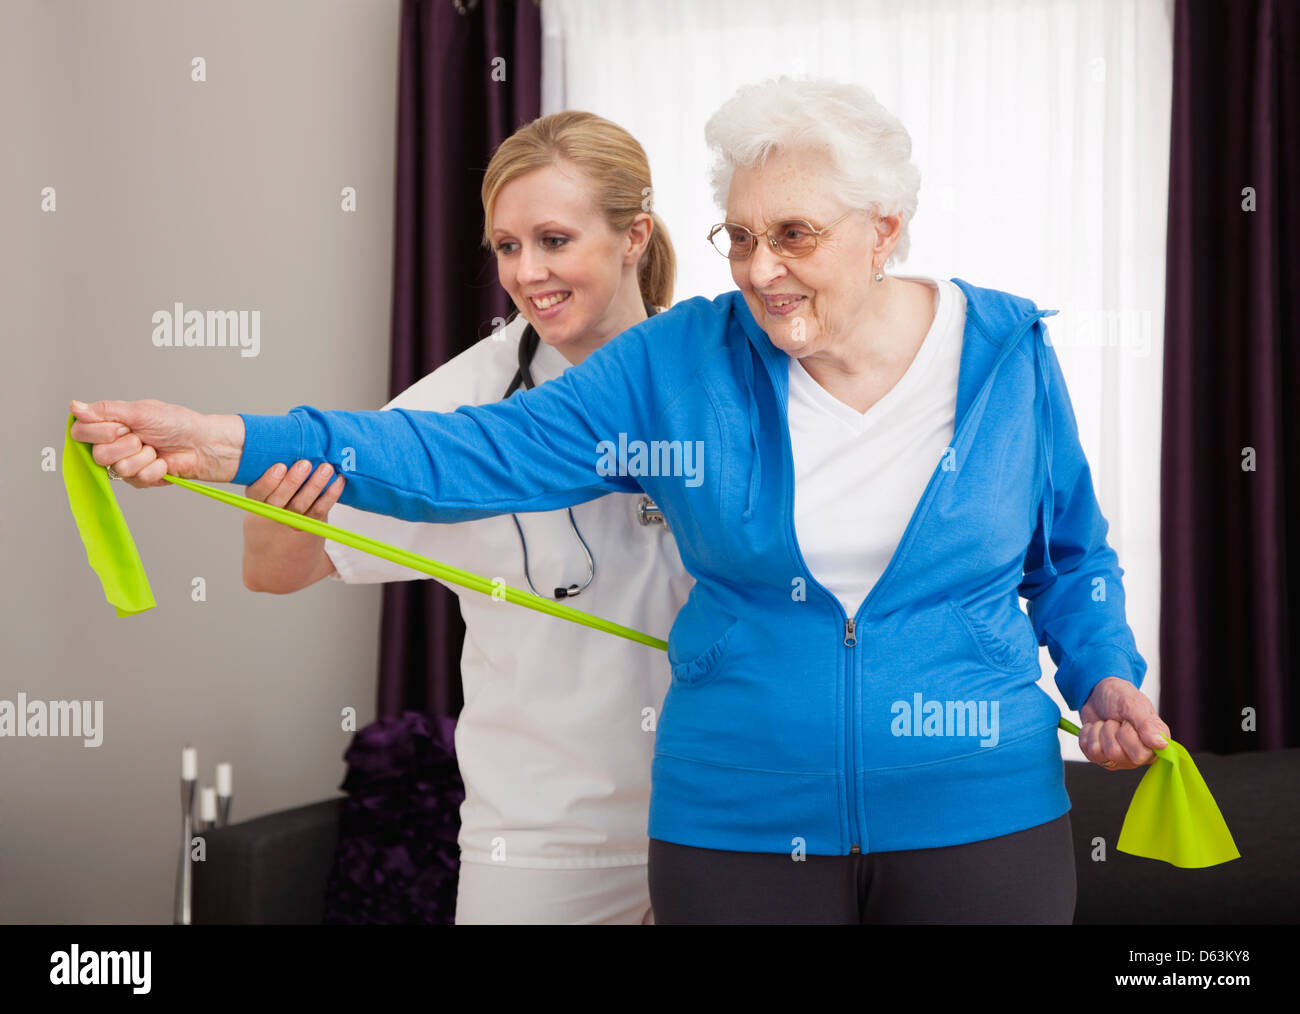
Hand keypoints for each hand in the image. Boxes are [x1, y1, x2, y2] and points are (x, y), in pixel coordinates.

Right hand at [69, 398, 243, 485]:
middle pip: (97, 454)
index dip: (99, 432)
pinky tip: (163, 462)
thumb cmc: (176, 423)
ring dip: (143, 456)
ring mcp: (124, 463)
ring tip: (155, 449)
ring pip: (117, 467)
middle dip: (126, 444)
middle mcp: (112, 444)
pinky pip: (136, 478)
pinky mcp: (139, 479)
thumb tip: (74, 406)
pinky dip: (154, 468)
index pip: (80, 432)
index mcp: (108, 424)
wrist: (202, 444)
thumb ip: (105, 411)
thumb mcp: (139, 411)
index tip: (122, 426)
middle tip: (143, 437)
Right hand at [241, 462, 341, 592]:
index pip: (256, 495)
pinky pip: (320, 512)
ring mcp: (291, 528)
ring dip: (316, 486)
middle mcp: (271, 521)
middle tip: (305, 463)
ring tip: (326, 469)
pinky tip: (339, 482)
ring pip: (303, 506)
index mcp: (255, 512)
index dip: (267, 481)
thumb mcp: (261, 514)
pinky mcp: (310, 532)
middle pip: (281, 500)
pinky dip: (330, 496)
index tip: (278, 467)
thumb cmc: (270, 531)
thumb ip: (270, 492)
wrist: (277, 572)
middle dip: (294, 481)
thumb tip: (290, 455)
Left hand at [1078, 676, 1171, 770]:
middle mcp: (1138, 757)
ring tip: (1106, 723)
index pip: (1139, 754)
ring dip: (1099, 731)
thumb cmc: (1120, 697)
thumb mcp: (1134, 704)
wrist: (1098, 694)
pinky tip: (1096, 728)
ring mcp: (1118, 759)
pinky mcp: (1100, 758)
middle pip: (1116, 753)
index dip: (1127, 734)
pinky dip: (1088, 734)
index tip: (1127, 721)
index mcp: (1153, 745)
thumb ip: (1148, 725)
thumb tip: (1162, 745)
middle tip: (1115, 721)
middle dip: (1110, 730)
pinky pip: (1088, 751)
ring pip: (1101, 753)